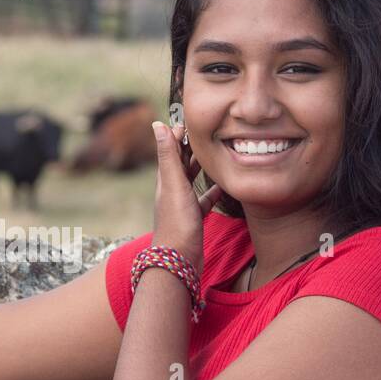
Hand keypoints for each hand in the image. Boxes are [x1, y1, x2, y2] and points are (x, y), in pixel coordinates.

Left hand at [150, 121, 221, 269]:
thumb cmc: (177, 223)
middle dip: (192, 147)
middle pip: (181, 163)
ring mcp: (182, 205)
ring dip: (202, 167)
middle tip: (209, 132)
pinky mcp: (193, 219)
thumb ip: (168, 155)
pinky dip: (212, 192)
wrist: (178, 261)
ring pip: (192, 180)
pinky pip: (204, 201)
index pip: (171, 149)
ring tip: (217, 153)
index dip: (180, 134)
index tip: (193, 118)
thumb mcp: (174, 185)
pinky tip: (223, 187)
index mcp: (166, 180)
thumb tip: (157, 124)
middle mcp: (172, 191)